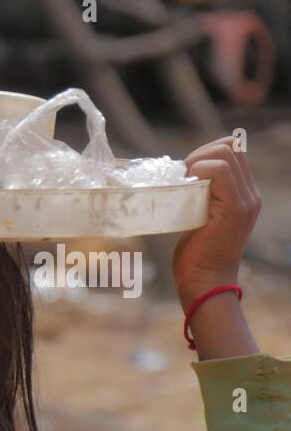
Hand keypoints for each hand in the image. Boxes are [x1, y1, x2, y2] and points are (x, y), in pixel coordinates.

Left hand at [172, 135, 260, 308]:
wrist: (205, 283)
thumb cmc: (197, 257)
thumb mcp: (200, 220)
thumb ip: (200, 201)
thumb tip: (179, 183)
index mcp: (244, 196)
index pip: (234, 153)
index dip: (206, 153)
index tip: (185, 172)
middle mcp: (250, 195)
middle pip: (231, 148)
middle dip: (200, 154)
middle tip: (180, 176)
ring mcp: (245, 201)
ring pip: (226, 154)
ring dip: (197, 160)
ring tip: (182, 181)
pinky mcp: (233, 208)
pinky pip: (219, 171)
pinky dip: (199, 169)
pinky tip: (186, 184)